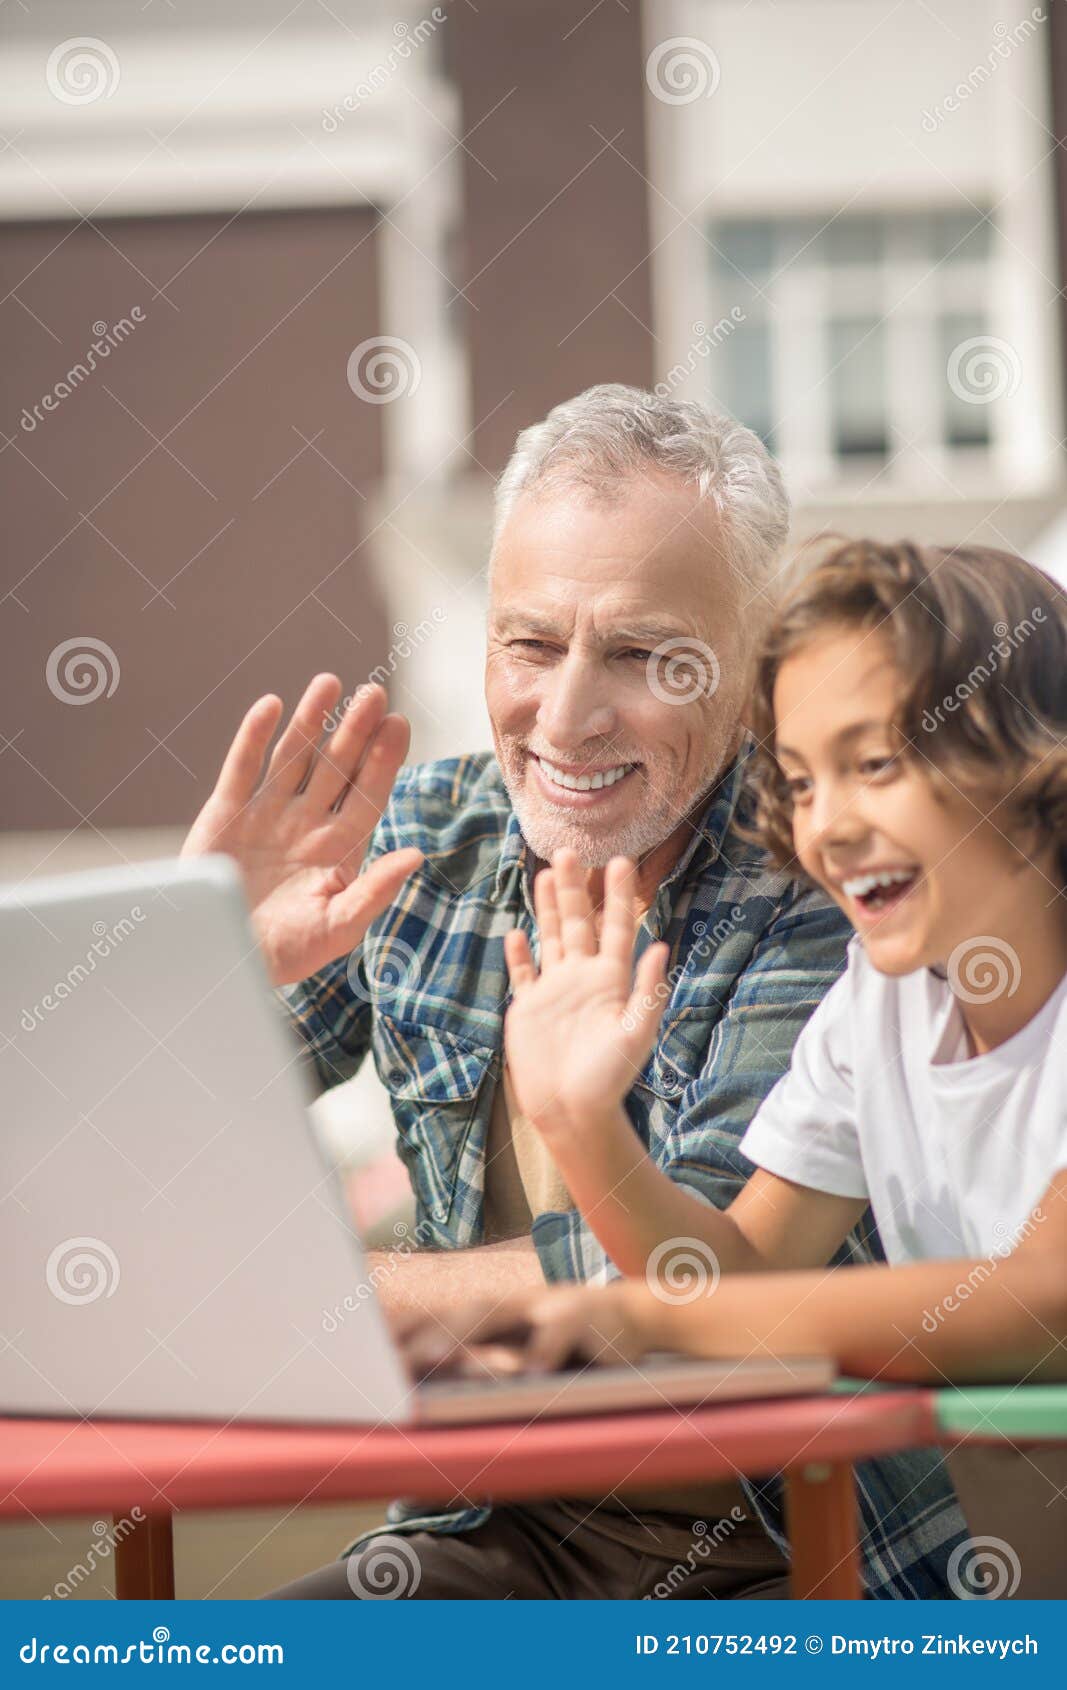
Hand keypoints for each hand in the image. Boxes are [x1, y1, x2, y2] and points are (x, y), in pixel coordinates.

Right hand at [181, 674, 421, 985]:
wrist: (221, 960)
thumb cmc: (284, 954)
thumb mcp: (337, 927)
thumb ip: (375, 890)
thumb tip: (416, 855)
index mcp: (338, 849)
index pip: (367, 794)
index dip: (383, 760)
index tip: (399, 724)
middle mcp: (306, 824)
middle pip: (335, 767)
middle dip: (354, 731)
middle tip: (375, 692)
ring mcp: (267, 815)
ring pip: (293, 757)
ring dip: (311, 721)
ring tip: (330, 682)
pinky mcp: (226, 813)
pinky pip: (243, 767)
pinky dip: (254, 736)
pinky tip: (272, 705)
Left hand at [397, 1281, 657, 1379]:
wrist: (643, 1318)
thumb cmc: (573, 1346)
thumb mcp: (528, 1352)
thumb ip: (487, 1365)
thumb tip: (431, 1385)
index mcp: (499, 1313)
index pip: (443, 1316)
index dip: (403, 1329)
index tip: (360, 1348)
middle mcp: (518, 1303)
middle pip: (463, 1312)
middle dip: (422, 1333)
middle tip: (387, 1361)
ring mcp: (550, 1304)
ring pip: (500, 1312)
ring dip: (462, 1333)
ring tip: (431, 1357)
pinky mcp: (588, 1317)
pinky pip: (562, 1332)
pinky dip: (544, 1350)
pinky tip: (529, 1373)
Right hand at [502, 851, 668, 1138]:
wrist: (572, 1112)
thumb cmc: (609, 1078)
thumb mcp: (635, 1033)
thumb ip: (647, 990)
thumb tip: (661, 946)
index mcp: (611, 981)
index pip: (616, 928)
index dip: (618, 896)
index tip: (620, 861)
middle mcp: (583, 978)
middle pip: (579, 922)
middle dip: (576, 887)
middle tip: (570, 850)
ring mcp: (554, 991)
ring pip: (551, 937)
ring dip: (549, 907)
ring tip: (546, 873)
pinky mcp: (528, 1008)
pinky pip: (523, 974)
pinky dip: (519, 954)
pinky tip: (516, 932)